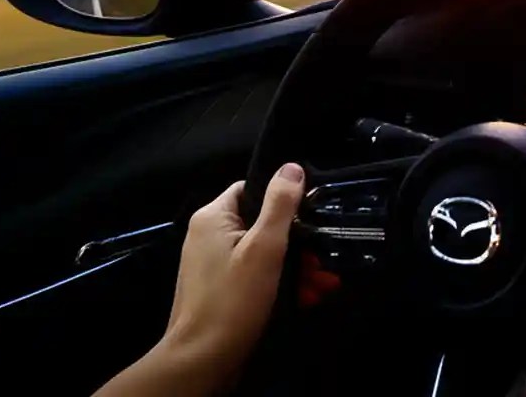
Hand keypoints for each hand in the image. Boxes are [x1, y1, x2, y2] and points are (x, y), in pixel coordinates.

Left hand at [95, 163, 304, 396]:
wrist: (202, 359)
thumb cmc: (233, 298)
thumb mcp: (264, 247)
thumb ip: (280, 205)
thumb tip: (292, 166)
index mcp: (212, 217)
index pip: (251, 189)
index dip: (282, 199)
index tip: (310, 215)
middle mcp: (207, 236)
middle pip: (261, 224)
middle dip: (297, 243)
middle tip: (323, 261)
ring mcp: (212, 264)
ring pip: (262, 253)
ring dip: (295, 266)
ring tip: (322, 284)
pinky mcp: (220, 289)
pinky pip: (254, 275)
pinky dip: (278, 283)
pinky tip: (305, 297)